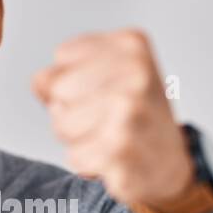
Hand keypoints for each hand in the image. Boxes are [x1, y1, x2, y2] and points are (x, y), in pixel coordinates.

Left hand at [31, 28, 192, 206]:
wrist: (171, 165)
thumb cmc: (135, 117)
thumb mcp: (108, 77)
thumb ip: (66, 71)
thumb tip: (40, 83)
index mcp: (132, 46)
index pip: (64, 56)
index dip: (73, 80)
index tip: (105, 92)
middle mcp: (136, 74)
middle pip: (59, 89)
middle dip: (71, 111)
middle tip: (106, 120)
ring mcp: (129, 112)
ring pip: (62, 124)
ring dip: (78, 140)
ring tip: (109, 139)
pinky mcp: (121, 150)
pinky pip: (75, 156)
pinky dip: (88, 164)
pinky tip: (114, 159)